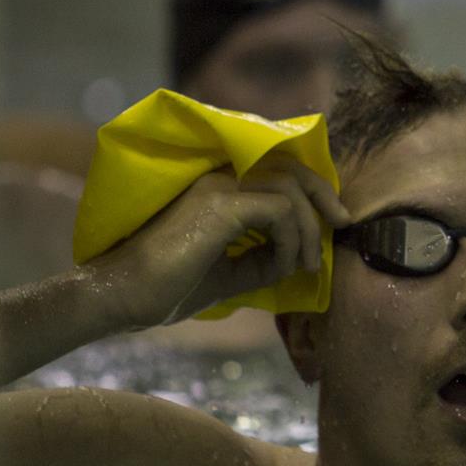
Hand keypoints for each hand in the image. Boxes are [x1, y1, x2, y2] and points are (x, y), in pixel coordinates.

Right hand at [91, 156, 350, 328]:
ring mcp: (219, 186)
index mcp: (218, 185)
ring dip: (308, 229)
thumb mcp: (228, 274)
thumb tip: (298, 260)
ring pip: (290, 190)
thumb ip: (262, 261)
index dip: (311, 190)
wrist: (122, 296)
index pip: (277, 169)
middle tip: (343, 224)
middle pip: (291, 168)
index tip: (331, 221)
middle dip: (324, 195)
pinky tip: (283, 266)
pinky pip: (280, 212)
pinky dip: (291, 240)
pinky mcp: (221, 205)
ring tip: (305, 264)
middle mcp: (219, 175)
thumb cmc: (167, 287)